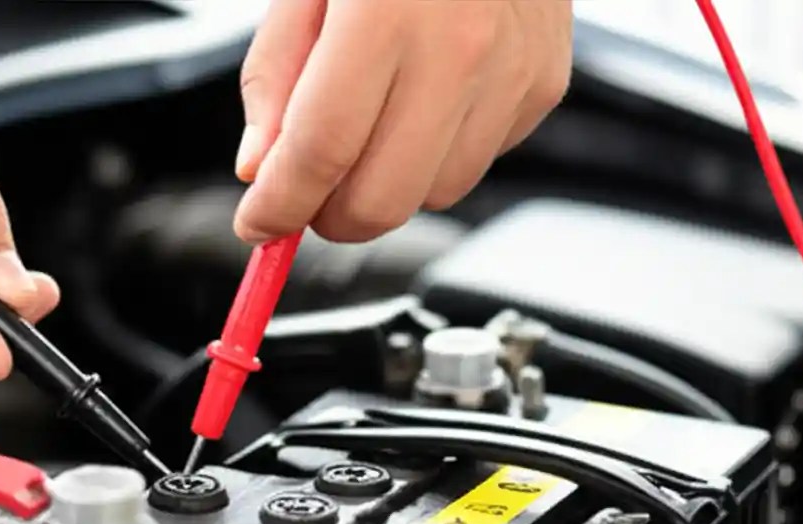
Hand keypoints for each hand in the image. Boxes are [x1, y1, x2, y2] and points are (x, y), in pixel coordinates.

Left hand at [233, 0, 572, 242]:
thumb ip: (275, 76)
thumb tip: (261, 168)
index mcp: (386, 12)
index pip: (321, 152)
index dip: (278, 207)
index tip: (258, 224)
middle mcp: (462, 47)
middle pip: (380, 200)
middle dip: (326, 216)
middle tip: (304, 191)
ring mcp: (513, 71)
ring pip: (431, 195)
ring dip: (384, 186)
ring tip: (367, 126)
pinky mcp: (544, 84)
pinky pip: (476, 163)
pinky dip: (435, 156)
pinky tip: (421, 101)